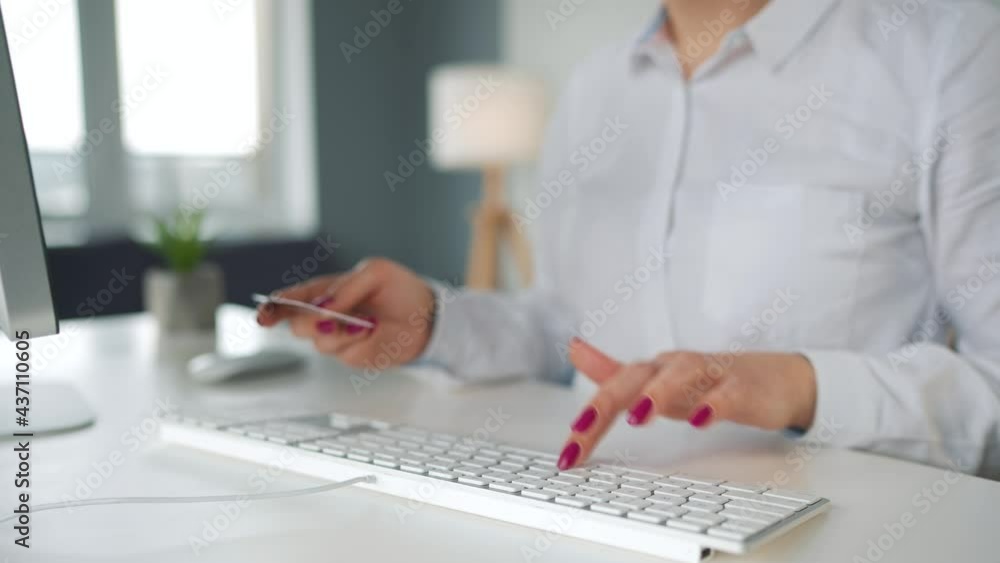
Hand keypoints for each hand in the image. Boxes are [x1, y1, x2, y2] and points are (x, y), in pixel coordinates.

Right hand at [257, 258, 435, 367]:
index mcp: (325, 290)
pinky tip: (370, 332)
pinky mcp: (351, 355)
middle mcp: (326, 315)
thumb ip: (345, 288)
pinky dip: (355, 341)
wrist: (427, 317)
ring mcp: (337, 337)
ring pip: (319, 341)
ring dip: (339, 331)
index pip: (290, 300)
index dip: (272, 308)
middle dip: (307, 322)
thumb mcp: (375, 274)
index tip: (264, 315)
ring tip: (365, 323)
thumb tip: (322, 307)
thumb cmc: (400, 289)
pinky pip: (342, 353)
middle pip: (297, 325)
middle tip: (326, 317)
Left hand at [556, 338, 816, 469]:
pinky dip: (715, 404)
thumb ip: (614, 371)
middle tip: (581, 430)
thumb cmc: (709, 382)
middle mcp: (675, 368)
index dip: (587, 417)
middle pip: (636, 377)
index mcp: (653, 371)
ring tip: (638, 418)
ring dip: (657, 395)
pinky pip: (728, 393)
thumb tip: (574, 349)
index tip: (567, 454)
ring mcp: (710, 375)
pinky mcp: (744, 388)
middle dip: (606, 403)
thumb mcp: (656, 382)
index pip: (611, 389)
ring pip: (680, 375)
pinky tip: (702, 420)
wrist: (775, 379)